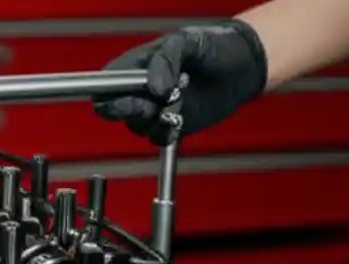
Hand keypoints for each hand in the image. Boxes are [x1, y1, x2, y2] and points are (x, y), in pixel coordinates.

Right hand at [94, 20, 267, 143]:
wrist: (244, 65)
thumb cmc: (215, 45)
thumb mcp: (188, 41)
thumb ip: (166, 59)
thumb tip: (153, 88)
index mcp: (133, 66)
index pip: (104, 87)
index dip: (111, 95)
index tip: (134, 94)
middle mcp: (139, 90)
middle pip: (115, 111)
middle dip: (135, 108)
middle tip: (159, 99)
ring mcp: (153, 109)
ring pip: (137, 126)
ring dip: (157, 118)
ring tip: (180, 100)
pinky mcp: (169, 125)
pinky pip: (157, 138)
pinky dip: (167, 132)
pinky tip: (182, 117)